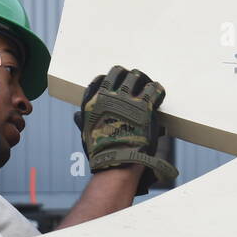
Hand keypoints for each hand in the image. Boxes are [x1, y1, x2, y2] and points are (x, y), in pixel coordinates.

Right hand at [73, 66, 178, 194]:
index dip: (110, 78)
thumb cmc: (101, 151)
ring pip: (136, 78)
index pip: (100, 80)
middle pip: (119, 74)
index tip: (116, 79)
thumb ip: (82, 122)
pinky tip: (158, 91)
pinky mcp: (144, 106)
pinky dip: (157, 89)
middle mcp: (109, 96)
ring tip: (146, 82)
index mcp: (93, 101)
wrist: (118, 162)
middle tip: (133, 78)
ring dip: (142, 80)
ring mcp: (127, 99)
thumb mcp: (86, 134)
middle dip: (126, 75)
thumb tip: (77, 117)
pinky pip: (153, 89)